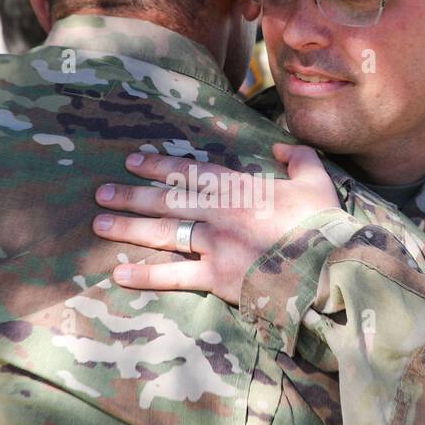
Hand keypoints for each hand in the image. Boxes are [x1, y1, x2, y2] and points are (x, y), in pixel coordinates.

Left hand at [92, 142, 339, 304]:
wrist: (326, 263)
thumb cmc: (322, 223)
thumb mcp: (315, 180)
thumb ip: (298, 158)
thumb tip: (283, 147)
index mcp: (238, 187)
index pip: (189, 172)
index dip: (158, 165)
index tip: (132, 161)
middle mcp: (218, 212)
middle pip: (165, 200)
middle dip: (130, 195)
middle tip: (100, 193)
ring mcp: (213, 244)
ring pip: (162, 232)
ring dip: (128, 228)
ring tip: (98, 225)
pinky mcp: (216, 276)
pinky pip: (174, 276)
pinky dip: (146, 275)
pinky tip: (119, 273)